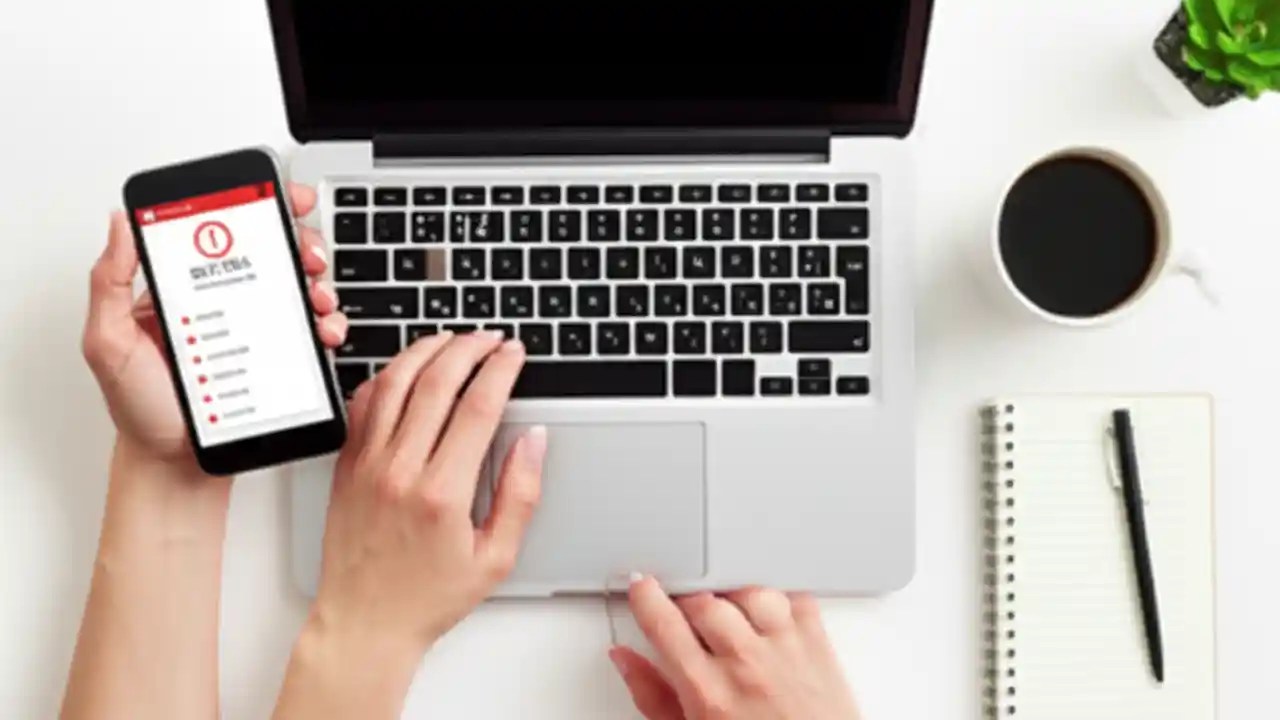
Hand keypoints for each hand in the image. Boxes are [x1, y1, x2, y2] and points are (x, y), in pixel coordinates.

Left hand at [82, 184, 346, 471]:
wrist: (174, 466)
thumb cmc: (139, 409)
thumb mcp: (108, 342)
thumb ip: (109, 282)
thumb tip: (120, 224)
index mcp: (184, 290)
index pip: (222, 235)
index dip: (256, 209)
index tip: (281, 199)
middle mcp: (224, 305)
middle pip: (273, 255)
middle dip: (301, 244)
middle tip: (307, 255)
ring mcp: (255, 331)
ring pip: (299, 290)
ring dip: (320, 284)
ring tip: (317, 297)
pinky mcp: (279, 360)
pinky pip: (313, 333)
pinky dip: (329, 325)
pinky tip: (323, 331)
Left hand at [303, 330, 544, 674]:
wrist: (363, 623)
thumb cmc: (426, 598)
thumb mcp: (495, 558)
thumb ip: (520, 495)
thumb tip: (533, 443)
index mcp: (442, 494)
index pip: (477, 407)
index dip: (500, 370)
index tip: (513, 354)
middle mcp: (399, 471)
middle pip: (436, 382)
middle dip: (469, 348)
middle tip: (489, 339)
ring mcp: (367, 465)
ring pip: (395, 382)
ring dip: (426, 350)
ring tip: (451, 340)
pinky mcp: (346, 466)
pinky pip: (364, 404)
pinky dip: (387, 375)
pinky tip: (406, 369)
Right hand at [611, 577, 860, 719]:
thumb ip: (653, 696)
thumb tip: (627, 661)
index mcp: (710, 694)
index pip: (665, 624)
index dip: (646, 597)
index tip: (642, 588)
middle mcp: (748, 667)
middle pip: (705, 603)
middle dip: (687, 602)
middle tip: (685, 615)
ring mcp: (787, 652)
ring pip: (749, 593)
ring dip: (732, 599)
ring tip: (729, 618)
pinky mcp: (819, 645)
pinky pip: (794, 598)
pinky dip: (778, 601)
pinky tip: (767, 620)